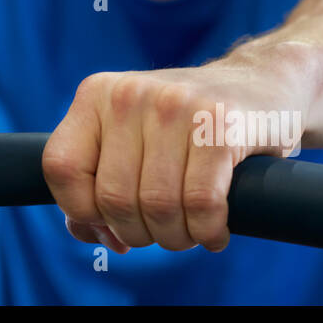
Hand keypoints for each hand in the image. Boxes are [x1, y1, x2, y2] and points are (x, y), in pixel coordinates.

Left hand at [43, 47, 313, 253]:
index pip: (61, 168)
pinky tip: (215, 229)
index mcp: (97, 94)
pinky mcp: (221, 125)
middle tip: (164, 230)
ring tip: (191, 230)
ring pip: (158, 206)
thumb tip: (85, 231)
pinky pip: (201, 203)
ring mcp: (176, 104)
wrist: (262, 86)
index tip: (113, 223)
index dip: (83, 211)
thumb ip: (96, 182)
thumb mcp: (133, 139)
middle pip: (114, 198)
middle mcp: (130, 94)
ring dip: (177, 236)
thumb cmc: (188, 127)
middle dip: (139, 232)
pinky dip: (208, 230)